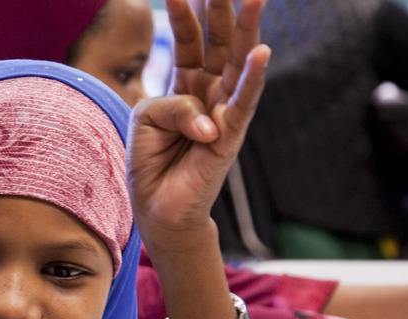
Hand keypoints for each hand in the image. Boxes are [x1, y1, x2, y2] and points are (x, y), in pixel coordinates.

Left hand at [129, 0, 268, 239]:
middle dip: (221, 7)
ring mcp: (224, 110)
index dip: (185, 13)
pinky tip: (262, 51)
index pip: (189, 40)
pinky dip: (252, 78)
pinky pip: (244, 102)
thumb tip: (205, 117)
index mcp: (187, 84)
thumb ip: (169, 105)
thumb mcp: (145, 121)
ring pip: (237, 63)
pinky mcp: (231, 135)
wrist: (160, 209)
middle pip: (218, 41)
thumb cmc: (152, 162)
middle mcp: (210, 91)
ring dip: (246, 29)